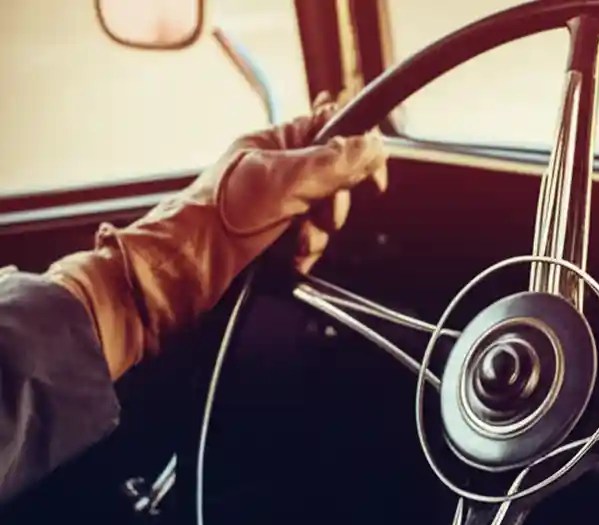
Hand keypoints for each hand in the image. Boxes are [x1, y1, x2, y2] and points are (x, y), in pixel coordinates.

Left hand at [47, 95, 388, 378]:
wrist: (180, 274)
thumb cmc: (213, 222)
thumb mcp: (283, 181)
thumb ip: (333, 162)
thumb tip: (372, 146)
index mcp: (273, 145)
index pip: (331, 130)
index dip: (356, 151)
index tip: (371, 176)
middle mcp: (276, 173)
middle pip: (336, 180)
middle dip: (333, 205)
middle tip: (319, 217)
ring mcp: (274, 208)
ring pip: (325, 216)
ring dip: (319, 235)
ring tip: (298, 246)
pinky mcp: (273, 241)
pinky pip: (310, 244)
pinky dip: (307, 255)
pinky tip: (292, 261)